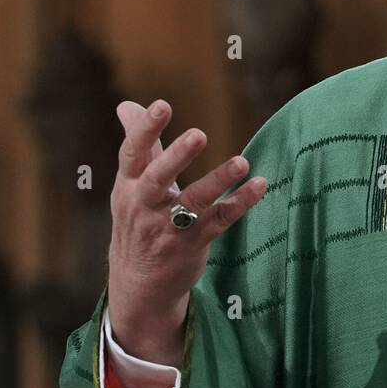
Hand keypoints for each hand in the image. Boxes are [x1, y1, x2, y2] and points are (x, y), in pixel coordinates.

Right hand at [107, 99, 267, 365]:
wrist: (138, 282)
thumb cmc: (139, 219)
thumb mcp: (130, 183)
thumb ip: (138, 143)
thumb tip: (127, 105)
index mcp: (129, 185)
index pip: (133, 153)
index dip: (145, 129)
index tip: (161, 105)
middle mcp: (145, 205)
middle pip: (158, 178)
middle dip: (177, 157)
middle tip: (199, 134)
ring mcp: (169, 227)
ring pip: (193, 202)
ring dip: (218, 181)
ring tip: (242, 162)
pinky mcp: (192, 243)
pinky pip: (219, 221)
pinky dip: (240, 203)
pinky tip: (259, 185)